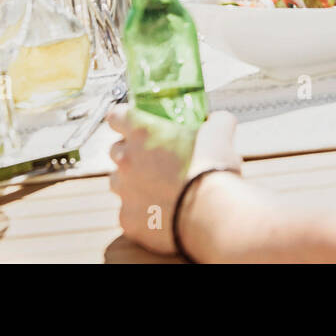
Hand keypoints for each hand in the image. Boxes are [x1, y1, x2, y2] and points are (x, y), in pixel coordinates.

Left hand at [107, 105, 240, 256]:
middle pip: (116, 151)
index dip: (123, 119)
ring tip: (158, 189)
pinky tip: (162, 214)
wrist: (212, 214)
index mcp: (142, 132)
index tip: (131, 124)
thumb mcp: (219, 134)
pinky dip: (142, 213)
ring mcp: (124, 192)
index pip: (116, 116)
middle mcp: (126, 159)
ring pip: (119, 183)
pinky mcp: (128, 220)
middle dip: (131, 153)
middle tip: (154, 159)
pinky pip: (129, 213)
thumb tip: (216, 120)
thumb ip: (214, 121)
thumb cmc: (213, 169)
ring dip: (132, 183)